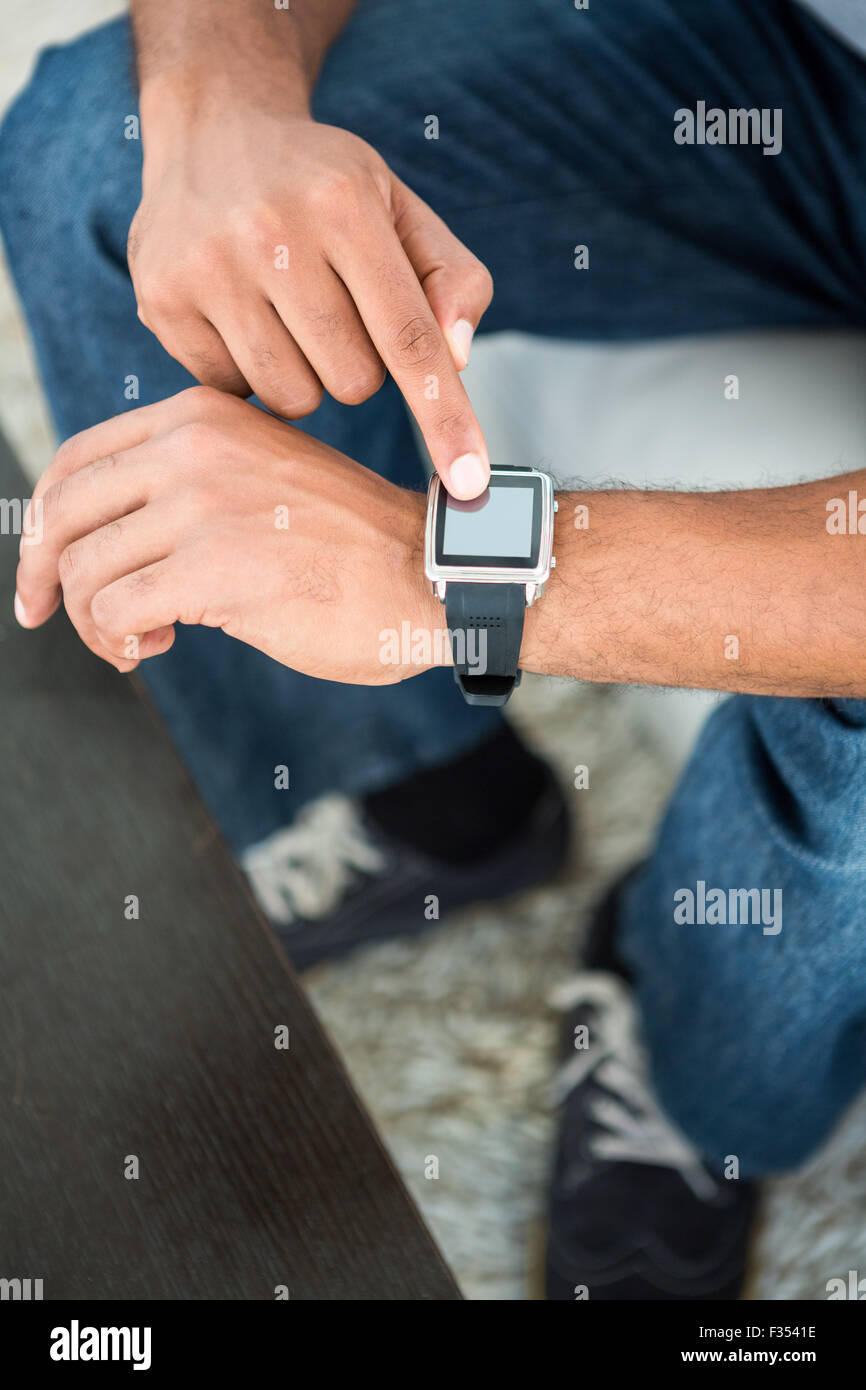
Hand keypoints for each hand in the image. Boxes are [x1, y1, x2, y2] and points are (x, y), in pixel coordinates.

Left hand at [14, 388, 444, 681]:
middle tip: (46, 617)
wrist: (430, 573)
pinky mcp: (215, 567)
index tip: (42, 570)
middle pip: (63, 512)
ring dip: (95, 622)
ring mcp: (203, 503)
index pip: (80, 459)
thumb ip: (188, 487)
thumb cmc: (351, 546)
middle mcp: (193, 446)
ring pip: (85, 569)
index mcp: (201, 416)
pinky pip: (116, 609)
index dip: (44, 522)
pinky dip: (121, 640)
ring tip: (138, 642)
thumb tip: (101, 543)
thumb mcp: (260, 479)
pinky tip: (159, 647)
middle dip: (41, 576)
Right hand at [130, 90, 493, 497]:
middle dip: (358, 364)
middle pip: (353, 382)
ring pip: (294, 399)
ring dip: (305, 375)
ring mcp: (207, 268)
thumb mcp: (401, 208)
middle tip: (334, 309)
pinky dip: (250, 371)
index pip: (409, 338)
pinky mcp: (163, 301)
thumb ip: (452, 278)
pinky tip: (241, 315)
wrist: (212, 131)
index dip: (444, 416)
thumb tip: (455, 357)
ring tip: (287, 314)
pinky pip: (235, 394)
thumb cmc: (324, 187)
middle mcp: (270, 231)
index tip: (469, 483)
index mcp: (344, 203)